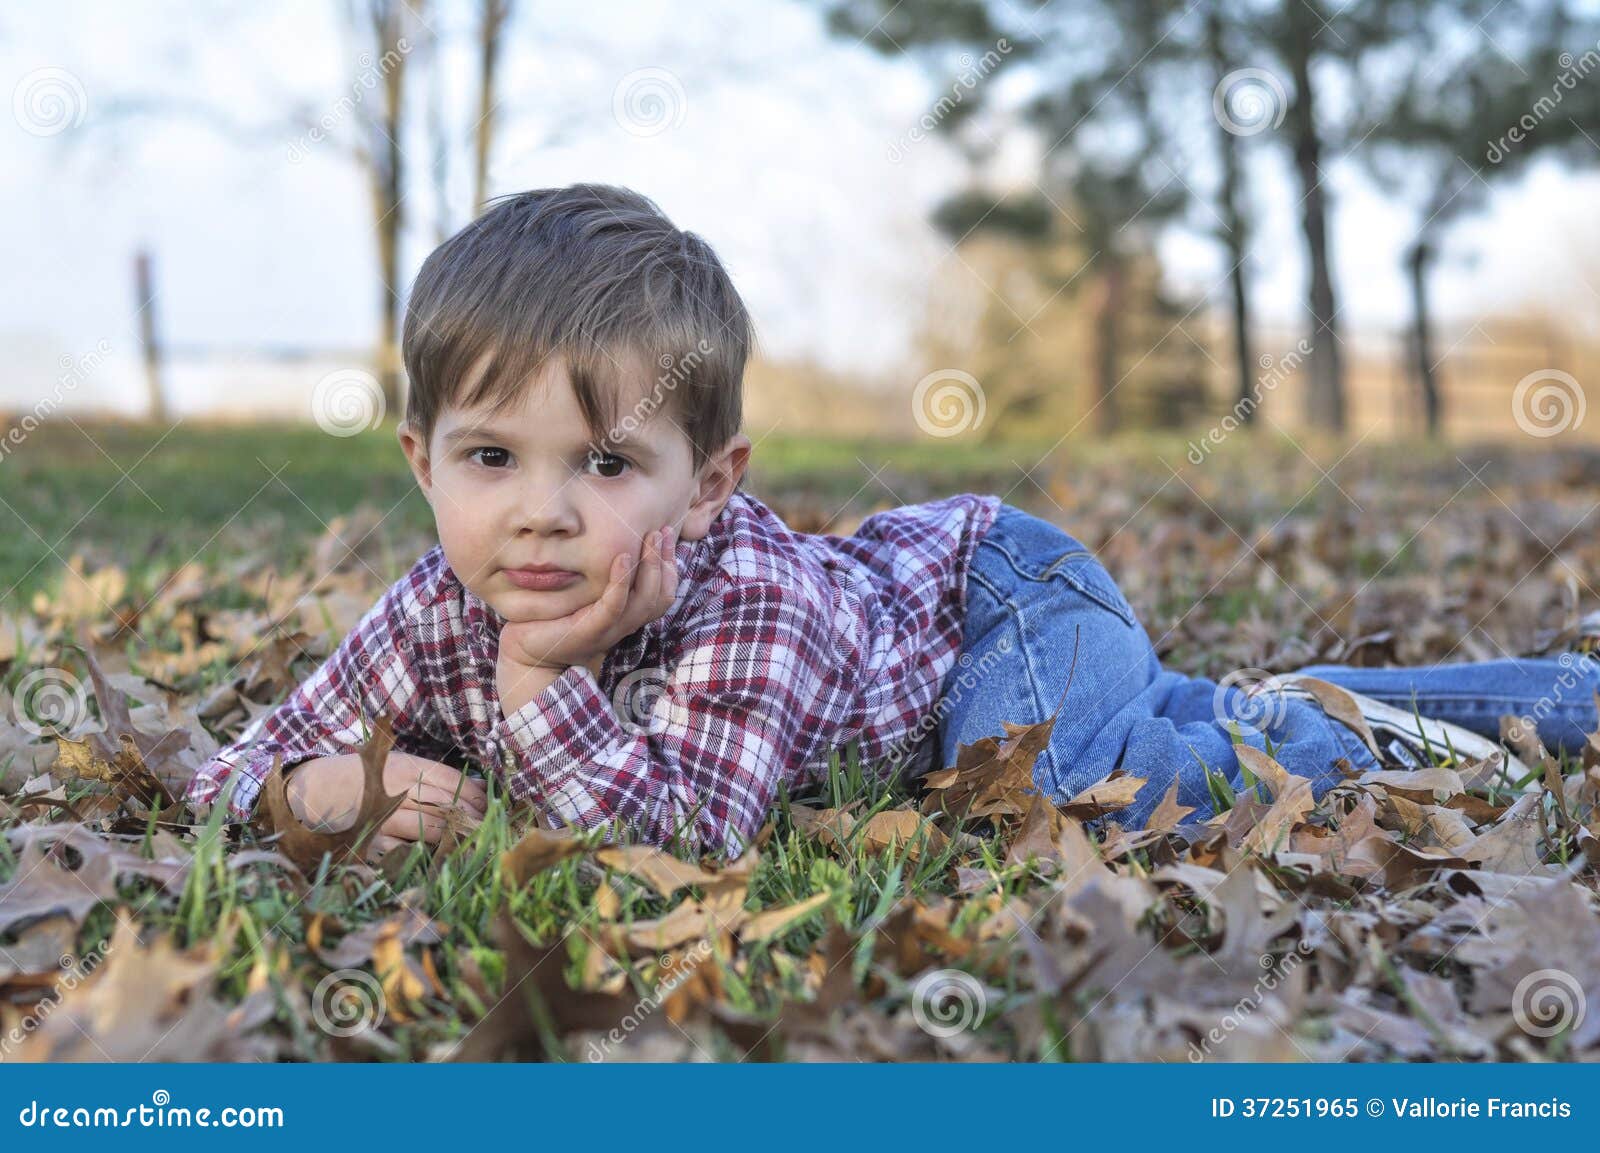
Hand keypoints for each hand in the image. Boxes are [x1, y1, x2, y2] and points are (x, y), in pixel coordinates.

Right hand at [283, 751, 487, 860]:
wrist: (313, 793)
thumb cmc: (364, 778)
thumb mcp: (398, 765)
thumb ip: (434, 777)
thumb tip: (478, 788)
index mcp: (405, 767)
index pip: (452, 782)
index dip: (476, 797)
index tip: (492, 808)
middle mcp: (395, 791)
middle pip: (447, 806)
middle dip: (474, 820)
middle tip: (493, 830)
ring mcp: (383, 819)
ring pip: (432, 829)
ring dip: (458, 838)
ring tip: (478, 844)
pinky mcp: (372, 843)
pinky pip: (406, 852)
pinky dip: (427, 856)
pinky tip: (444, 859)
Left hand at [498, 523, 679, 673]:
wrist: (526, 651)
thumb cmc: (552, 615)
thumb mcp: (582, 592)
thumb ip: (599, 573)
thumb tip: (608, 535)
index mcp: (627, 614)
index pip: (663, 590)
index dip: (669, 562)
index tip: (667, 532)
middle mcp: (624, 623)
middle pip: (660, 594)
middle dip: (665, 559)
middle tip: (661, 530)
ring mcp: (609, 630)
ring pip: (645, 601)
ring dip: (650, 567)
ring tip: (649, 538)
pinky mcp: (590, 632)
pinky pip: (613, 607)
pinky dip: (620, 583)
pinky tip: (621, 557)